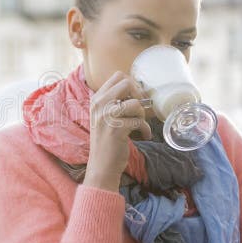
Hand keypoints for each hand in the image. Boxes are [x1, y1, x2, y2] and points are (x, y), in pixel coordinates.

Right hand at [84, 71, 152, 192]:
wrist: (102, 165)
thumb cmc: (107, 141)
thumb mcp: (104, 117)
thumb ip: (114, 102)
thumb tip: (137, 89)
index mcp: (96, 99)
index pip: (117, 76)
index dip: (132, 84)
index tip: (135, 97)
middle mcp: (99, 105)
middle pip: (127, 84)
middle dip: (139, 96)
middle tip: (139, 110)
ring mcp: (106, 117)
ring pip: (135, 103)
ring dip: (143, 115)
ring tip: (140, 125)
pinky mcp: (116, 129)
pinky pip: (139, 121)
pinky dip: (145, 129)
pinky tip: (143, 136)